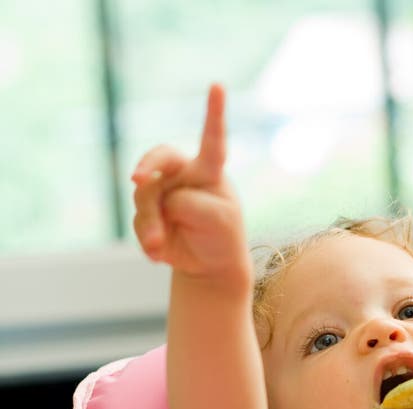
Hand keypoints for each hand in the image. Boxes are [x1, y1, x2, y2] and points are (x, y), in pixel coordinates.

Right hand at [132, 84, 250, 293]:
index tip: (218, 85)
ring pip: (144, 198)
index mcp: (208, 170)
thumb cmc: (222, 235)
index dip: (214, 114)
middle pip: (158, 160)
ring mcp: (161, 193)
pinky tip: (158, 255)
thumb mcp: (218, 220)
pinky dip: (147, 240)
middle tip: (138, 179)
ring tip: (159, 244)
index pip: (212, 141)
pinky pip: (138, 222)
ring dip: (151, 223)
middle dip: (147, 166)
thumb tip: (161, 201)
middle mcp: (181, 175)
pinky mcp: (147, 214)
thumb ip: (191, 204)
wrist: (209, 264)